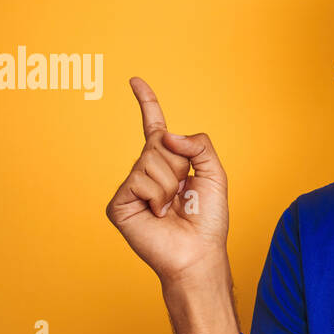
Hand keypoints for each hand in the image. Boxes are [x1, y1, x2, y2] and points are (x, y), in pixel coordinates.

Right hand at [105, 76, 230, 283]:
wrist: (198, 253)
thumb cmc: (208, 220)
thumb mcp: (215, 174)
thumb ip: (199, 144)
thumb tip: (166, 134)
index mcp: (168, 163)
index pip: (154, 127)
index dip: (146, 103)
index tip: (135, 80)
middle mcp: (146, 172)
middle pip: (159, 143)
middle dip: (179, 165)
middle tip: (183, 193)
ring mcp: (131, 187)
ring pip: (149, 161)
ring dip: (169, 183)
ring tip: (172, 206)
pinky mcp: (119, 204)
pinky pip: (138, 180)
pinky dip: (155, 196)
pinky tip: (158, 215)